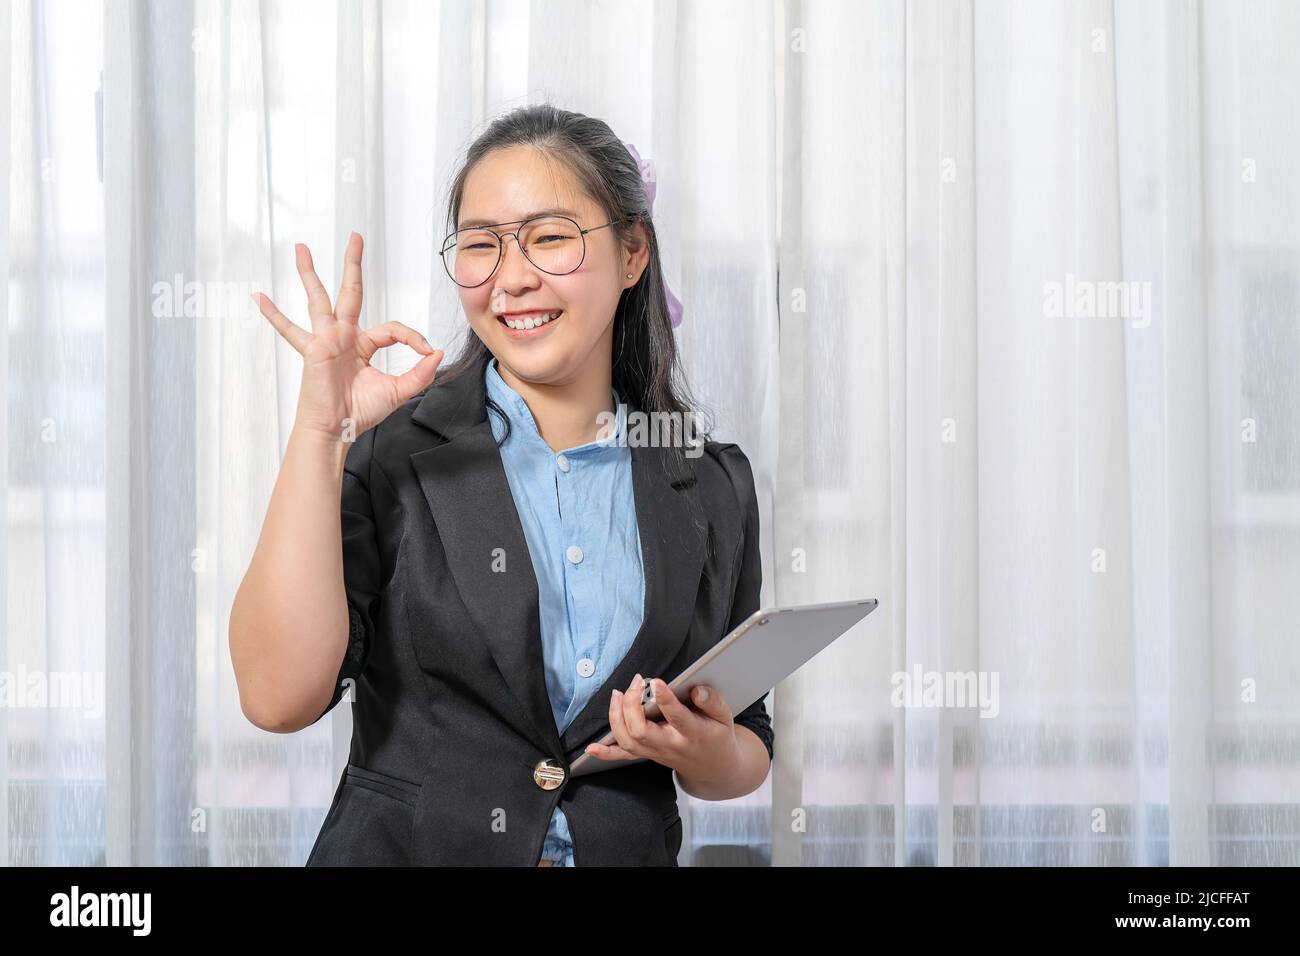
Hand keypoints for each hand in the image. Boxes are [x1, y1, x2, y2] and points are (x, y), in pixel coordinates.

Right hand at [253, 232, 443, 442]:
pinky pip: (290, 330)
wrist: (338, 430)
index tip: (425, 350)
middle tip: (355, 236)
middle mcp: (345, 337)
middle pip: (351, 292)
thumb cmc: (361, 412)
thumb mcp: (399, 391)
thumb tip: (437, 353)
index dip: (412, 336)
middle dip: (353, 264)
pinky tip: (259, 297)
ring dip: (310, 274)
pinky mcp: (313, 349)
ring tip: (301, 248)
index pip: (392, 329)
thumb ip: (420, 373)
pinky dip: (273, 315)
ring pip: (319, 299)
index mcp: (365, 345)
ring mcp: (327, 340)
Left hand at [584, 674, 742, 783]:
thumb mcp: (725, 717)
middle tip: (637, 682)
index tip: (657, 682)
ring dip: (617, 717)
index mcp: (693, 734)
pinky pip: (623, 757)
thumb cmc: (718, 736)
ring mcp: (657, 753)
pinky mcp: (648, 755)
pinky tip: (591, 748)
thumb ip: (712, 701)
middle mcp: (671, 746)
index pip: (677, 718)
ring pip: (628, 741)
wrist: (715, 767)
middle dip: (632, 705)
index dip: (665, 700)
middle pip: (641, 731)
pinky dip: (606, 753)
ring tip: (618, 693)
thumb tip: (696, 690)